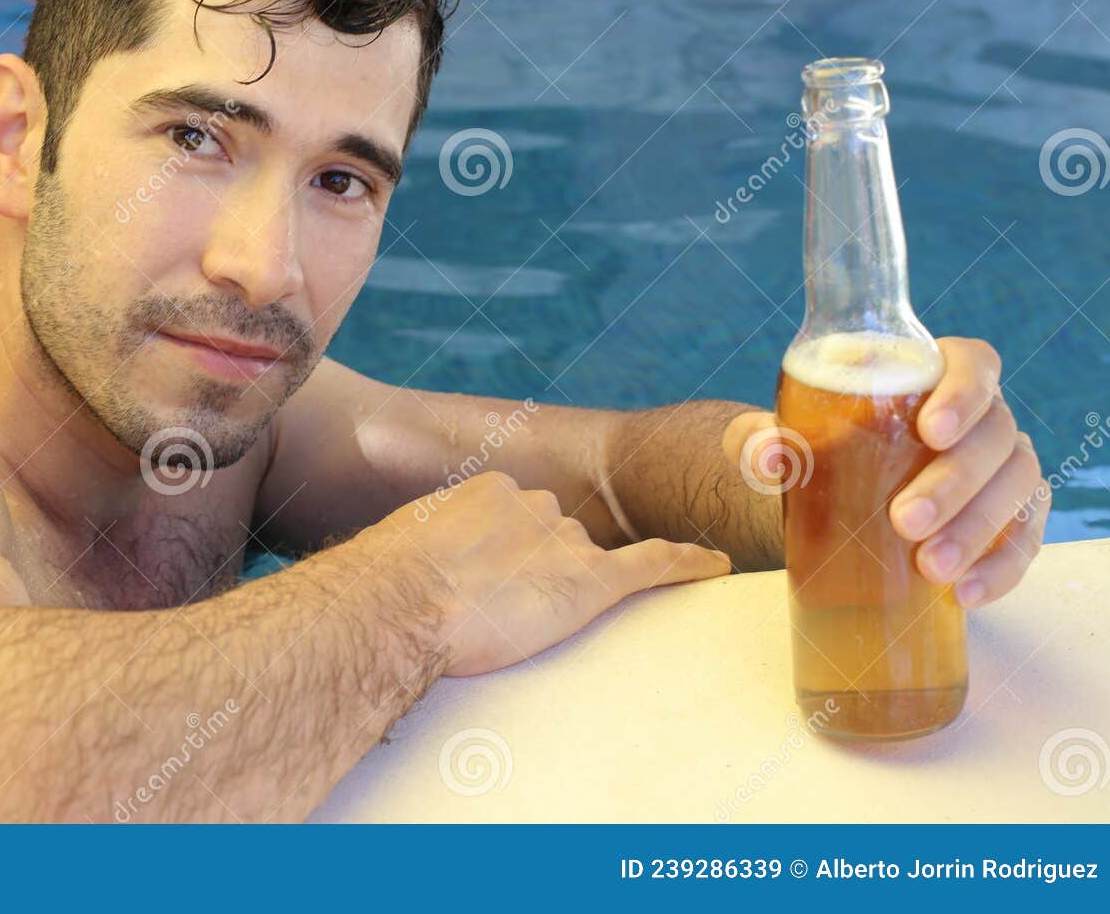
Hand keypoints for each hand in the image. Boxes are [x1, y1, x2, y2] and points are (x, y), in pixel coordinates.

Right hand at [369, 471, 730, 676]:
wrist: (405, 603)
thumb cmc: (392, 583)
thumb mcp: (409, 544)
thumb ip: (438, 545)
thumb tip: (432, 569)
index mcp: (493, 490)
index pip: (518, 516)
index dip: (506, 551)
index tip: (486, 577)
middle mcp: (536, 505)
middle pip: (555, 535)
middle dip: (537, 567)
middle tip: (495, 606)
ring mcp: (564, 542)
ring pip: (584, 560)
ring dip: (565, 586)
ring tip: (519, 618)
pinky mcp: (590, 582)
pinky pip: (653, 565)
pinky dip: (688, 564)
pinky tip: (717, 567)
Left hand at [722, 336, 1048, 608]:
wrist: (819, 504)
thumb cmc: (807, 452)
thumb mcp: (770, 439)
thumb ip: (756, 438)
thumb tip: (770, 455)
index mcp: (934, 374)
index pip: (972, 364)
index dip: (964, 392)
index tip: (931, 430)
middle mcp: (981, 417)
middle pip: (995, 436)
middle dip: (956, 481)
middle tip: (905, 521)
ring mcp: (1001, 469)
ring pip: (1017, 488)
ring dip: (978, 531)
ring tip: (931, 569)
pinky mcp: (1008, 521)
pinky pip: (1023, 541)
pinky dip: (1002, 569)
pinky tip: (965, 595)